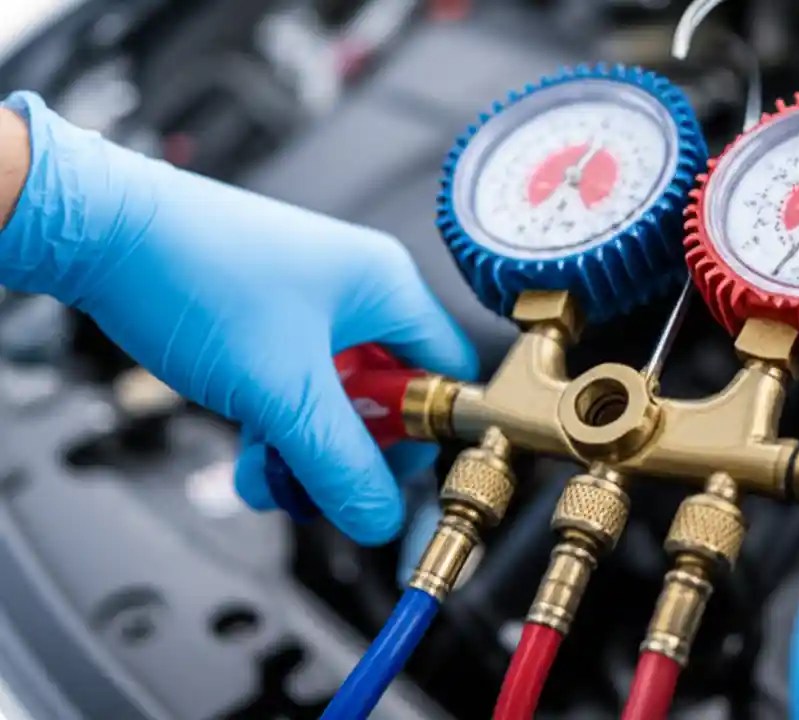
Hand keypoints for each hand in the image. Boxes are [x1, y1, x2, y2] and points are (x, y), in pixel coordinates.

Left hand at [0, 92, 476, 543]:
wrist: (97, 230)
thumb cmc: (193, 274)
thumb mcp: (281, 392)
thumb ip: (338, 463)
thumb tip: (379, 516)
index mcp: (388, 286)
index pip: (448, 376)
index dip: (431, 434)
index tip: (396, 476)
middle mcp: (359, 291)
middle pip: (391, 398)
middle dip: (353, 452)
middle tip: (326, 482)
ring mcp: (313, 305)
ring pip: (338, 401)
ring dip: (309, 449)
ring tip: (272, 476)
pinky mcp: (272, 319)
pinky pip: (299, 388)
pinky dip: (280, 427)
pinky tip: (252, 454)